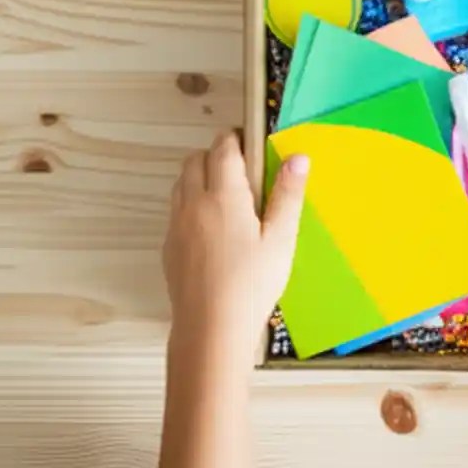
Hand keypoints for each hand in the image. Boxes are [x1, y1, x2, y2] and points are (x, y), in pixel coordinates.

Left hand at [162, 131, 307, 353]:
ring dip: (200, 177)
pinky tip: (212, 229)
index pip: (223, 149)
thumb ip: (287, 195)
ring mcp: (176, 226)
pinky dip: (191, 204)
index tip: (251, 141)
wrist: (210, 328)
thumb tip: (298, 157)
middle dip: (215, 155)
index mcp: (223, 196)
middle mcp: (193, 204)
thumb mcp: (281, 240)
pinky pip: (176, 211)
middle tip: (243, 170)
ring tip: (227, 197)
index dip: (235, 139)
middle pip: (195, 160)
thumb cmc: (253, 284)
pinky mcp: (169, 248)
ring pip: (181, 184)